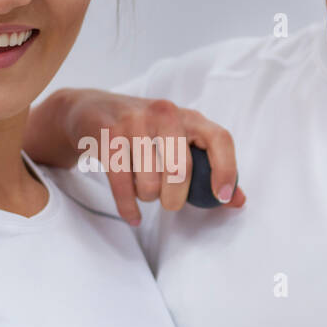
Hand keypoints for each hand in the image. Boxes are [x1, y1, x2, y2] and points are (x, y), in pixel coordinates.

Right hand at [25, 88, 244, 224]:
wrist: (90, 110)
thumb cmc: (142, 131)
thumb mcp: (177, 140)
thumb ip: (207, 169)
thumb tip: (236, 200)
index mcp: (188, 116)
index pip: (219, 139)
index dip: (226, 170)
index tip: (222, 198)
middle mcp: (164, 113)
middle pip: (180, 170)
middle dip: (174, 198)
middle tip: (169, 202)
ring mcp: (133, 122)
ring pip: (149, 183)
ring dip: (147, 198)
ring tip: (143, 191)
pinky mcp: (108, 136)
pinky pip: (122, 186)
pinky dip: (129, 208)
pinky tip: (133, 215)